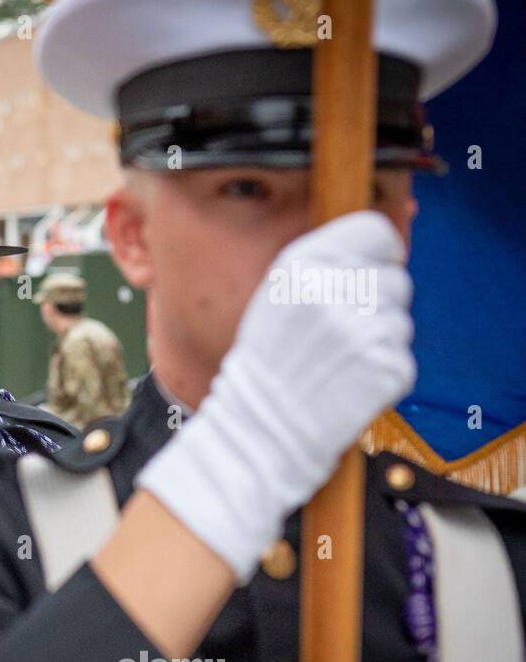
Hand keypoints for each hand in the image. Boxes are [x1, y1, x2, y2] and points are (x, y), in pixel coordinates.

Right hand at [137, 210, 415, 579]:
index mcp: (302, 264)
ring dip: (379, 341)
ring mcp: (364, 329)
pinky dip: (383, 374)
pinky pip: (403, 358)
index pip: (375, 230)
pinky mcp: (388, 366)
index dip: (377, 254)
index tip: (366, 274)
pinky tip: (348, 384)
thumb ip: (322, 266)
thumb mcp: (275, 298)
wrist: (258, 431)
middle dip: (376, 305)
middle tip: (339, 337)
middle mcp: (334, 290)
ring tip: (338, 364)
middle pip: (395, 277)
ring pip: (401, 319)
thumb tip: (377, 252)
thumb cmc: (265, 367)